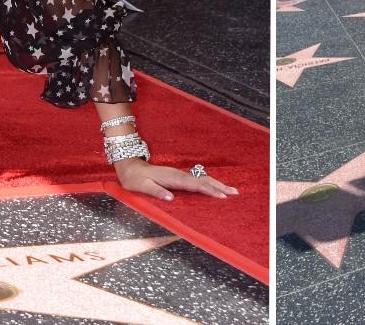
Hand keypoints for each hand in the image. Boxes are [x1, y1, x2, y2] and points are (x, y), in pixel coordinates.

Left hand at [113, 158, 238, 200]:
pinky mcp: (179, 176)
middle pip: (203, 180)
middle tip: (234, 193)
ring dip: (217, 184)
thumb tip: (171, 198)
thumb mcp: (142, 187)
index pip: (194, 185)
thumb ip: (157, 192)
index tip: (221, 196)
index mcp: (172, 178)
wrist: (130, 167)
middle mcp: (179, 174)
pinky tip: (215, 186)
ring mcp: (180, 174)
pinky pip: (197, 179)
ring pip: (202, 178)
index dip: (208, 190)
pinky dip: (209, 183)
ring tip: (231, 189)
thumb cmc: (135, 179)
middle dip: (219, 186)